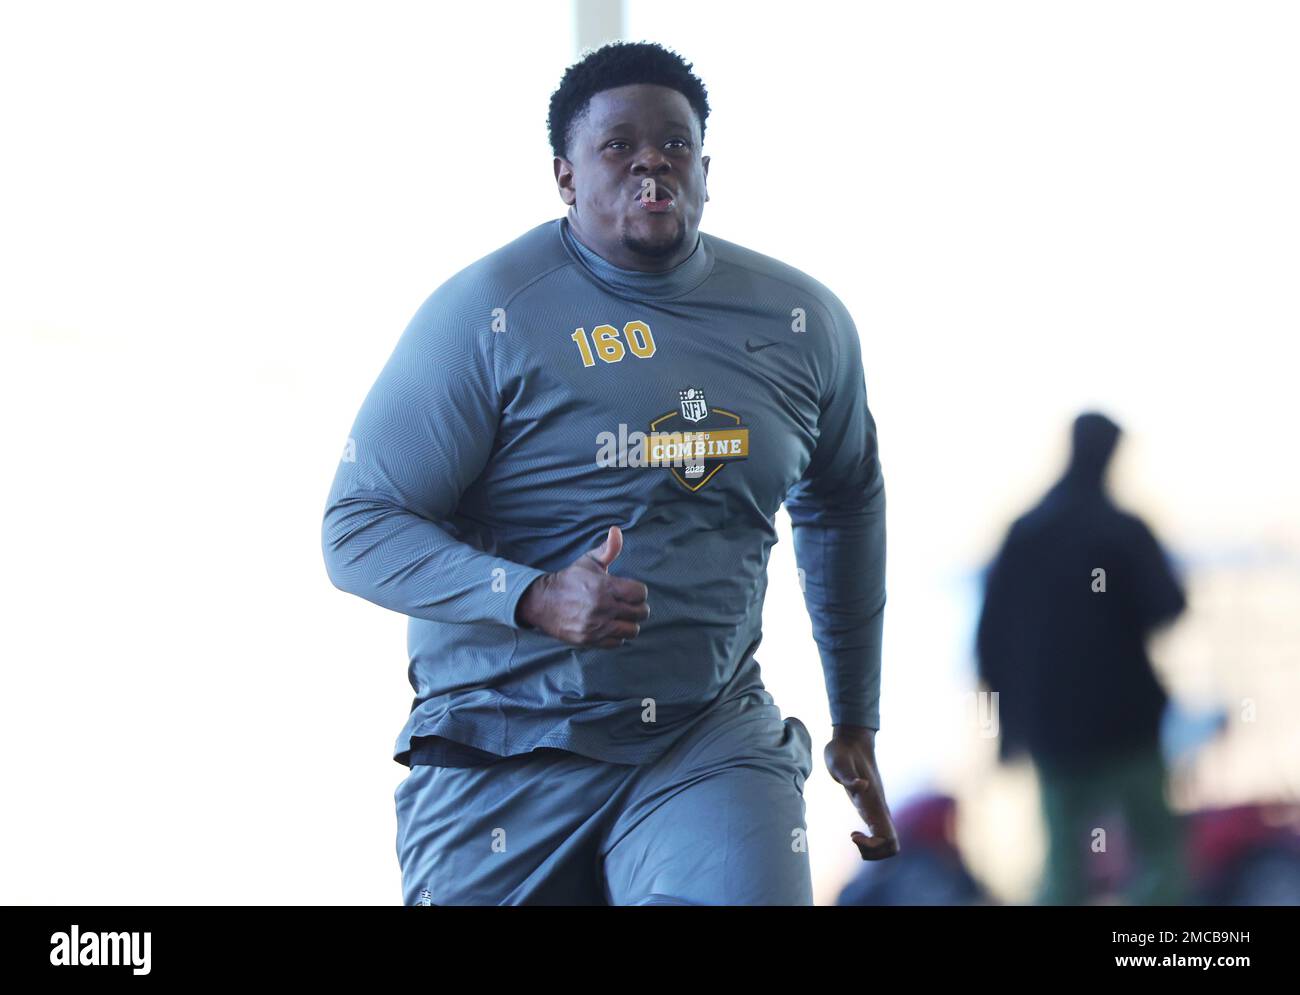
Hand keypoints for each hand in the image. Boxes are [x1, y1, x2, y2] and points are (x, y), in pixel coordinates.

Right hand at [515, 526, 649, 647]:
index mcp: (605, 586)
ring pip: (632, 630)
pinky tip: (610, 627)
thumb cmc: (570, 580)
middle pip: (640, 613)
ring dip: (630, 623)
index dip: (638, 592)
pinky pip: (617, 642)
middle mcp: (603, 607)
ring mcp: (597, 625)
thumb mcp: (588, 562)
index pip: (640, 593)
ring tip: (621, 617)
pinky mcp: (590, 639)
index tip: (630, 591)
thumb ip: (608, 549)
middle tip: (628, 605)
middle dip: (637, 607)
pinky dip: (617, 636)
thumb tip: (617, 531)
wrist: (542, 602)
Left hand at [825, 726, 899, 859]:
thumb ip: (849, 776)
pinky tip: (854, 833)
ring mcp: (877, 810)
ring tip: (855, 836)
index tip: (853, 835)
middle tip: (854, 837)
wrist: (851, 741)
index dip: (872, 846)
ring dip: (871, 849)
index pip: (887, 838)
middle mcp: (879, 810)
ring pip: (888, 842)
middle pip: (891, 846)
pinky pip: (879, 834)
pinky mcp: (871, 809)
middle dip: (873, 853)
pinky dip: (868, 842)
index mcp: (874, 804)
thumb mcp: (839, 763)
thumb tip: (861, 786)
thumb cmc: (842, 753)